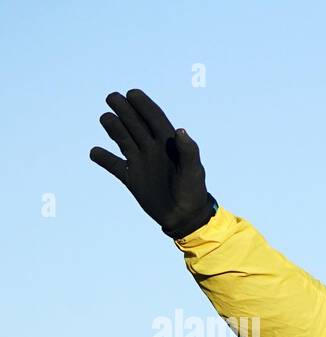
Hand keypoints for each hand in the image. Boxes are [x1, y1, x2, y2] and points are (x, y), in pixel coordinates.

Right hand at [90, 89, 216, 238]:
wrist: (185, 218)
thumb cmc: (193, 192)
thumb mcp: (193, 171)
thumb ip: (189, 151)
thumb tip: (180, 131)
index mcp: (168, 143)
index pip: (154, 117)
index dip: (143, 104)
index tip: (132, 93)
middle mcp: (152, 148)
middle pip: (134, 122)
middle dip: (124, 108)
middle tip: (112, 98)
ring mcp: (140, 161)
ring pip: (122, 138)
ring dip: (113, 127)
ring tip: (106, 119)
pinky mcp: (131, 177)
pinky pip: (113, 164)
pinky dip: (102, 158)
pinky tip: (96, 153)